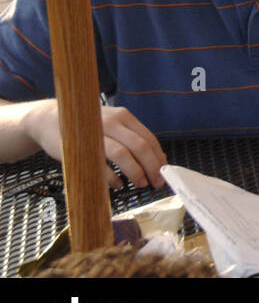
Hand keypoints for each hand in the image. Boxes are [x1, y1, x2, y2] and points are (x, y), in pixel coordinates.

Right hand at [23, 99, 167, 189]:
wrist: (50, 119)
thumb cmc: (87, 126)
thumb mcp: (112, 124)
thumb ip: (130, 137)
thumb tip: (155, 158)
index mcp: (124, 117)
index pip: (148, 138)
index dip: (159, 157)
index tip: (165, 172)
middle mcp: (113, 122)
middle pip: (140, 146)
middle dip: (152, 166)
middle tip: (156, 182)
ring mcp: (97, 134)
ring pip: (123, 153)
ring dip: (135, 171)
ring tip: (140, 184)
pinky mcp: (80, 147)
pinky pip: (100, 164)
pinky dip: (111, 177)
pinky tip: (117, 185)